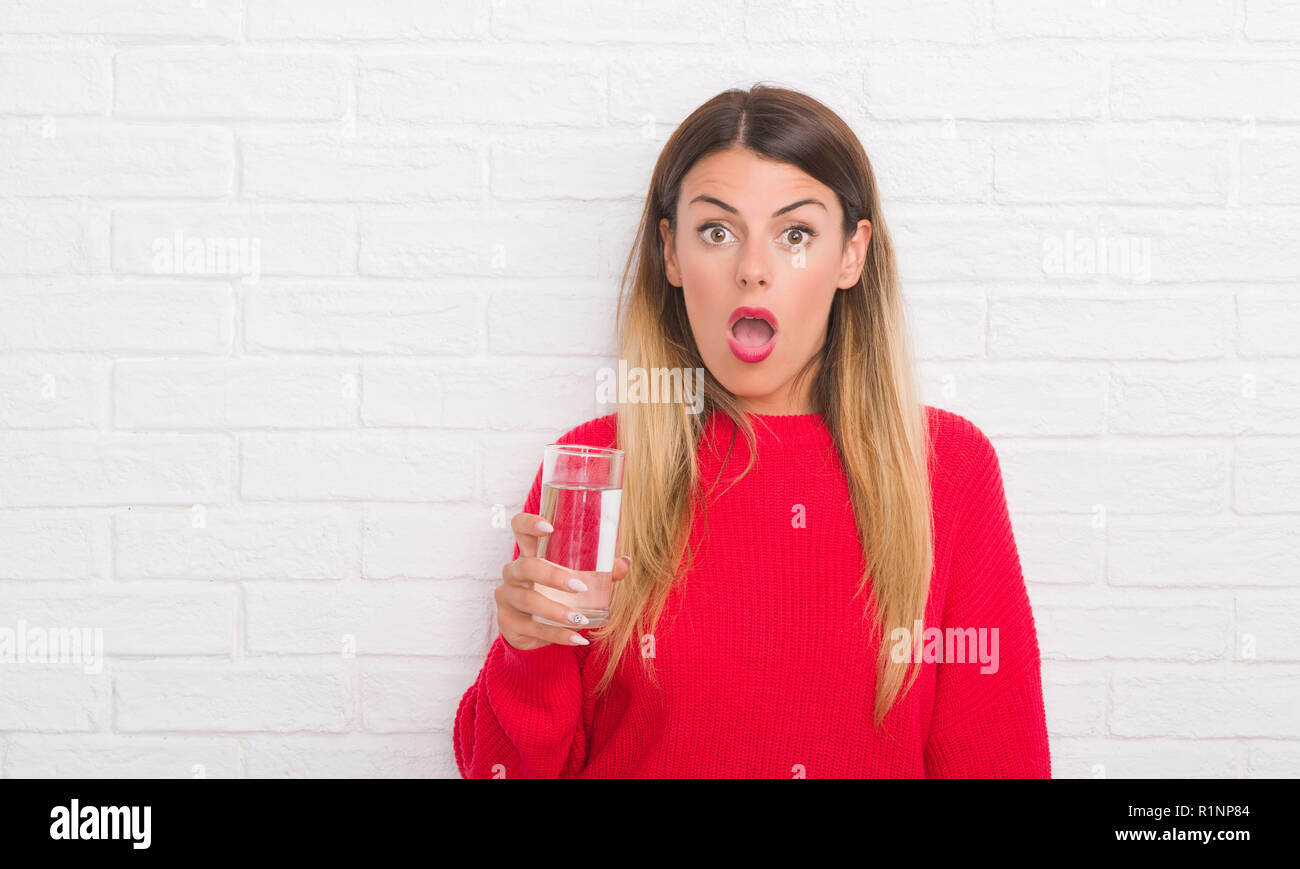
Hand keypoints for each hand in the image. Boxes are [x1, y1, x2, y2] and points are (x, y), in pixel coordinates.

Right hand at [496, 512, 630, 651]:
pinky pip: (533, 628)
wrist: (531, 630)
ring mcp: (507, 597)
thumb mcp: (577, 580)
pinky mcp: (508, 622)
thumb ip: (600, 571)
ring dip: (556, 611)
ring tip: (580, 619)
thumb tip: (624, 563)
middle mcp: (514, 572)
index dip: (530, 523)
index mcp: (529, 553)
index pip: (520, 528)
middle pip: (527, 567)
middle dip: (553, 576)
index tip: (550, 527)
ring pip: (529, 600)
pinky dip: (558, 635)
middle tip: (580, 586)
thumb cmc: (556, 594)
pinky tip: (577, 639)